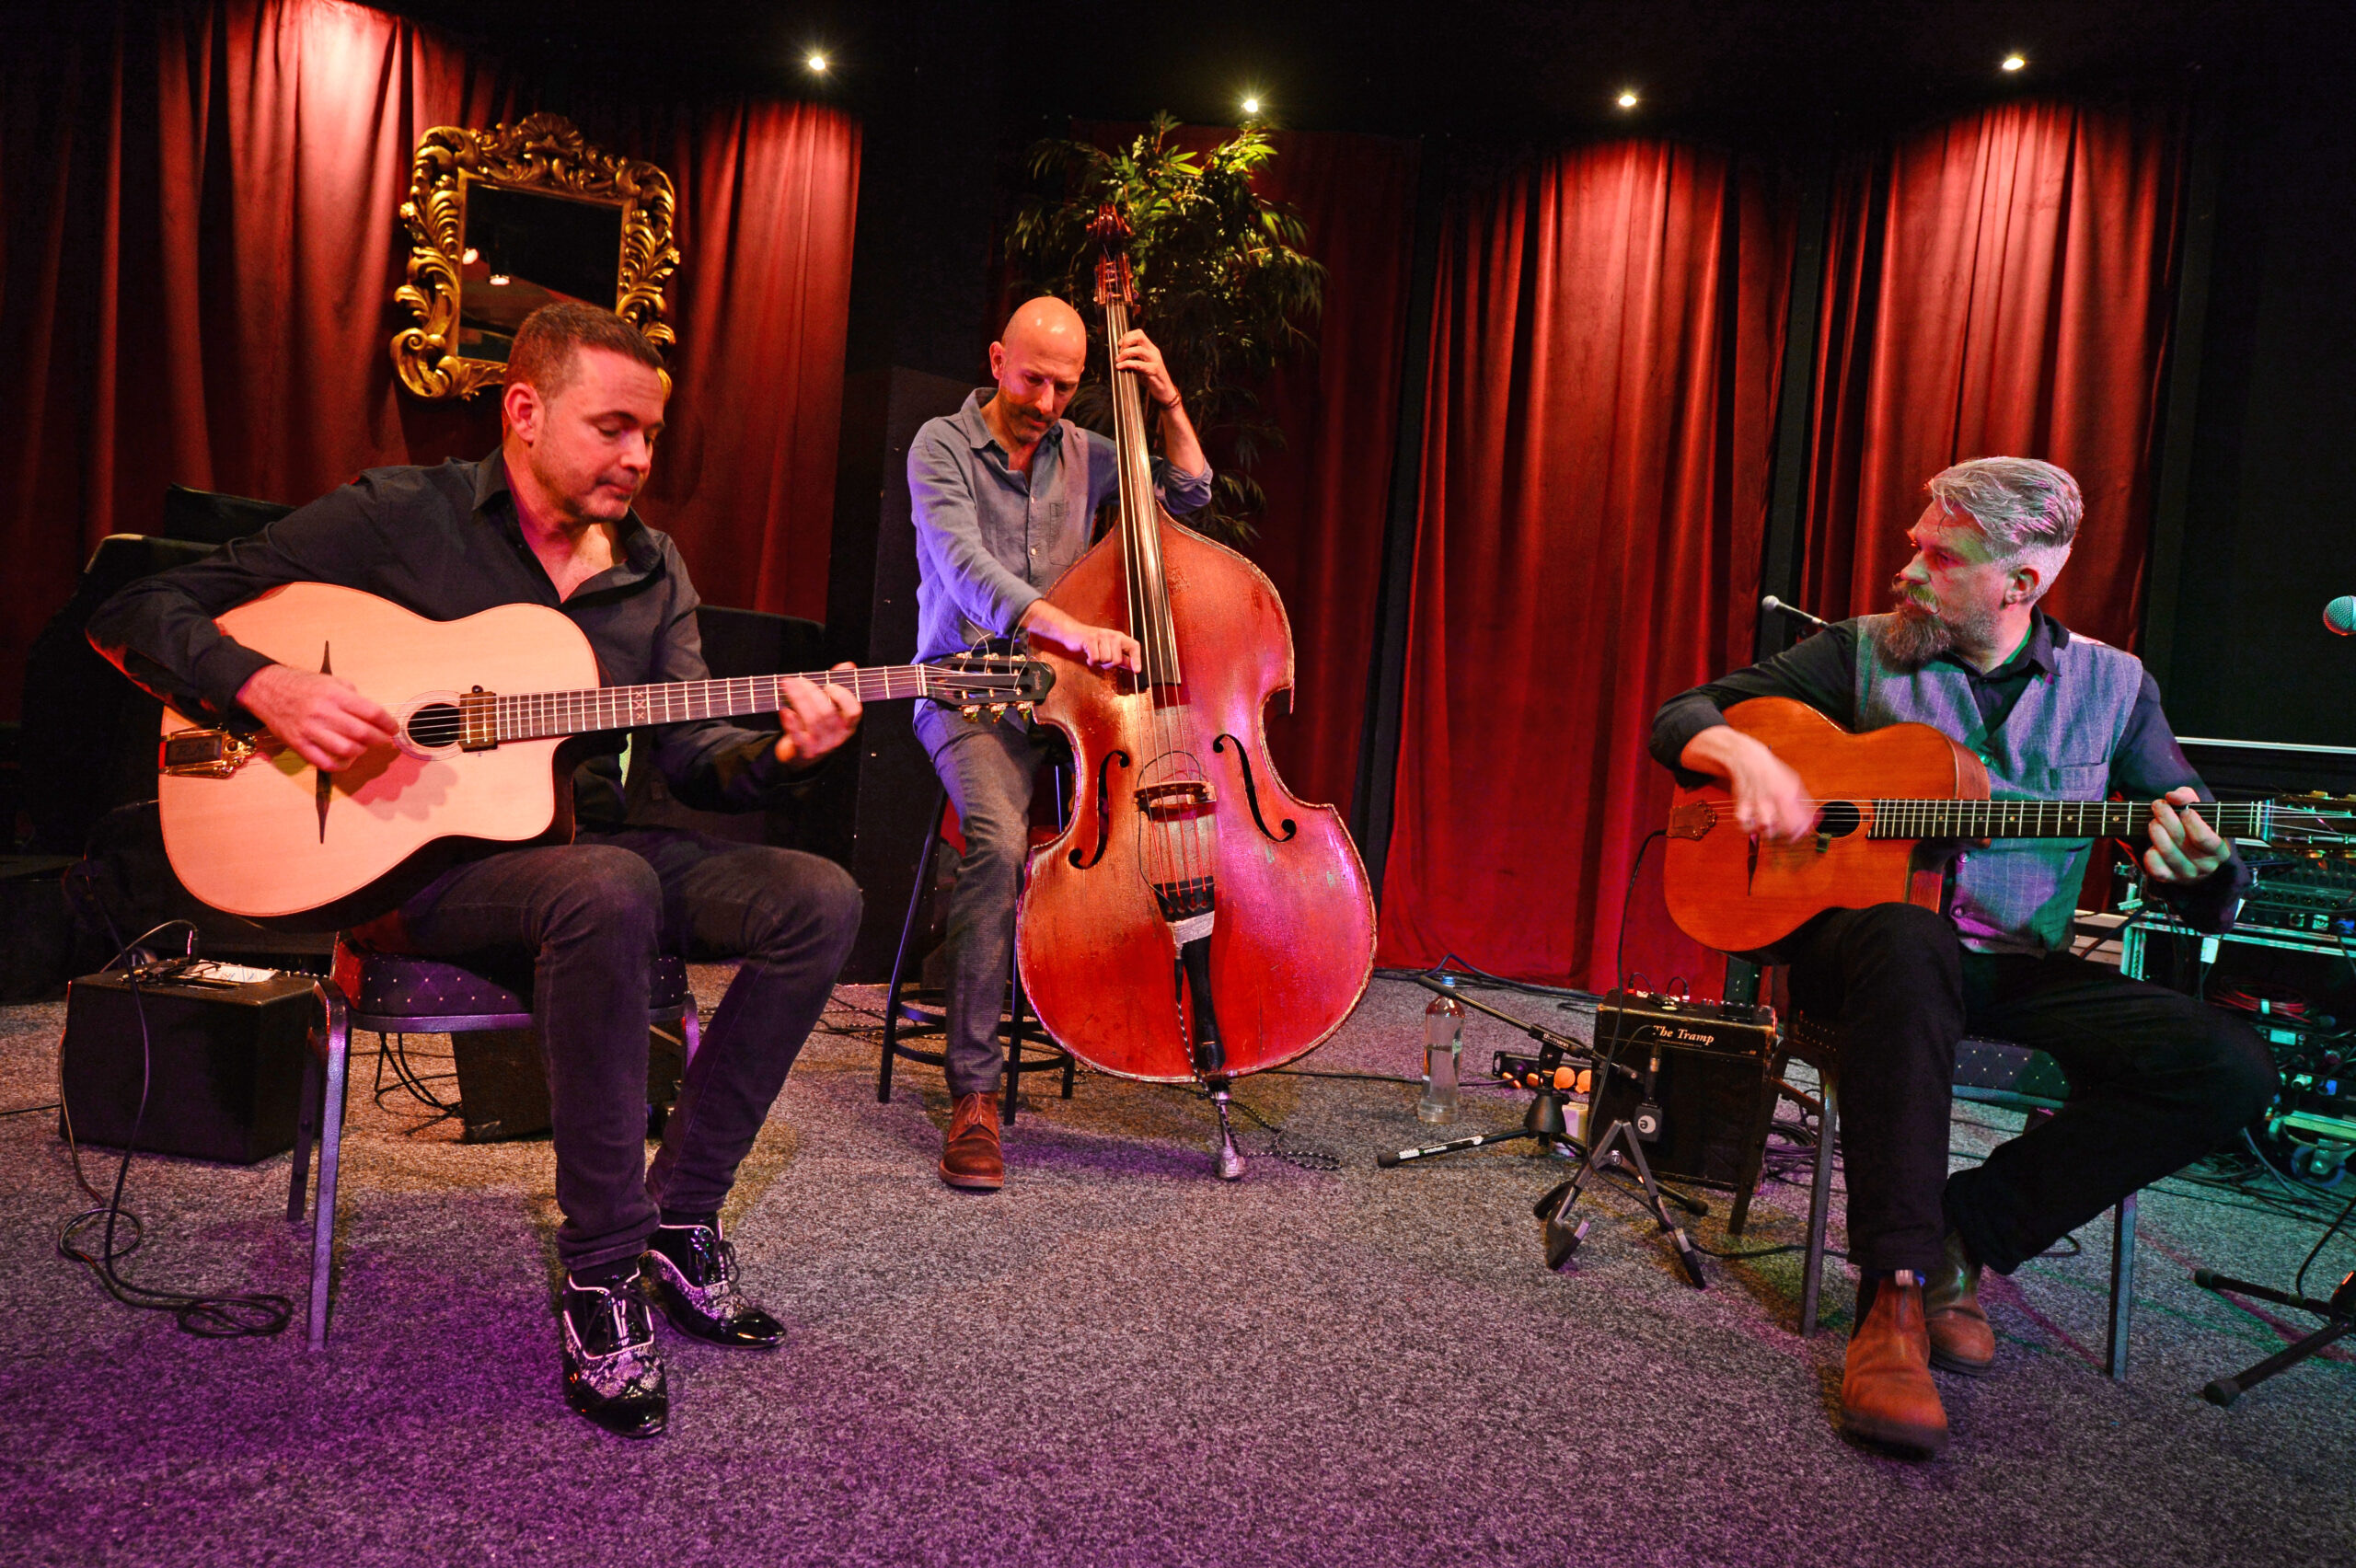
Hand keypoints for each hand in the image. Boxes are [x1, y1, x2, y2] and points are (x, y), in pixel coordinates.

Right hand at [236, 663, 398, 771]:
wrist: (267, 690)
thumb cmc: (303, 685)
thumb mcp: (332, 681)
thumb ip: (353, 696)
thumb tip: (374, 716)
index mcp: (334, 695)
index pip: (371, 712)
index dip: (388, 723)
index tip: (393, 728)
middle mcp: (323, 713)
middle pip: (362, 733)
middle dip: (380, 739)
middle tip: (384, 740)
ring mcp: (309, 730)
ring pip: (346, 750)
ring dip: (362, 751)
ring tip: (364, 746)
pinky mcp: (298, 744)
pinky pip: (324, 762)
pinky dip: (341, 765)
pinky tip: (347, 759)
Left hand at [772, 663, 861, 765]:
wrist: (800, 756)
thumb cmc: (816, 726)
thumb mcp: (830, 708)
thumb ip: (838, 685)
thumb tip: (849, 665)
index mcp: (847, 725)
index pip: (854, 711)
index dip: (843, 696)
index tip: (829, 685)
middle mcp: (837, 736)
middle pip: (827, 712)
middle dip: (811, 692)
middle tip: (798, 680)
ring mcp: (821, 746)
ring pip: (812, 720)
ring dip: (799, 700)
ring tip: (788, 686)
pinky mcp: (805, 752)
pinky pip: (798, 737)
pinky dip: (790, 722)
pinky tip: (784, 709)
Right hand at [1018, 600, 1141, 673]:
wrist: (1072, 632)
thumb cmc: (1091, 642)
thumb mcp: (1108, 649)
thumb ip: (1122, 658)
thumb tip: (1134, 667)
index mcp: (1119, 637)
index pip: (1134, 646)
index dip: (1137, 659)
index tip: (1137, 671)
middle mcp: (1112, 635)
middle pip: (1118, 659)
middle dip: (1108, 665)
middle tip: (1101, 661)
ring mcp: (1102, 636)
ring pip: (1106, 660)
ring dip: (1098, 662)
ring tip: (1094, 655)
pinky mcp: (1091, 639)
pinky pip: (1095, 658)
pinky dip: (1091, 661)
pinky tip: (1088, 656)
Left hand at [1113, 329, 1180, 410]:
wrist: (1165, 392)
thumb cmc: (1151, 379)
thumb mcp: (1140, 366)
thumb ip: (1132, 359)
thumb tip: (1118, 356)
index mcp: (1151, 349)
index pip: (1139, 333)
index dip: (1127, 336)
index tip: (1119, 345)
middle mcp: (1153, 352)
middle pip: (1139, 337)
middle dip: (1126, 342)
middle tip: (1119, 352)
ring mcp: (1155, 360)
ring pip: (1139, 350)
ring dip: (1125, 354)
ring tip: (1118, 360)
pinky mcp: (1154, 370)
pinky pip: (1139, 364)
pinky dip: (1127, 364)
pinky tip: (1120, 367)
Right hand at [1678, 724, 1815, 841]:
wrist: (1747, 759)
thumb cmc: (1772, 771)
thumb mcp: (1794, 781)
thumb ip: (1805, 801)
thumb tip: (1816, 818)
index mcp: (1787, 794)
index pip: (1798, 821)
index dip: (1800, 832)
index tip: (1800, 835)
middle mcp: (1772, 799)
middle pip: (1782, 828)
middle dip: (1786, 835)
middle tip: (1786, 834)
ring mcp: (1756, 802)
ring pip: (1764, 828)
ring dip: (1768, 832)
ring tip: (1770, 828)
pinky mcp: (1741, 805)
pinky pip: (1744, 824)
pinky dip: (1748, 828)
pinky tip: (1753, 825)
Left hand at [2144, 786, 2228, 883]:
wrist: (2191, 854)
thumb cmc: (2195, 828)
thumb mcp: (2197, 809)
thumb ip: (2187, 797)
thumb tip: (2172, 796)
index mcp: (2220, 850)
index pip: (2205, 838)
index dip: (2192, 822)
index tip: (2184, 811)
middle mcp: (2206, 865)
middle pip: (2182, 841)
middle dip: (2167, 819)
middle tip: (2159, 806)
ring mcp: (2187, 873)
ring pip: (2167, 853)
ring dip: (2156, 832)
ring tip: (2154, 821)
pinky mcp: (2170, 879)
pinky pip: (2157, 869)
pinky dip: (2151, 855)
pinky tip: (2151, 846)